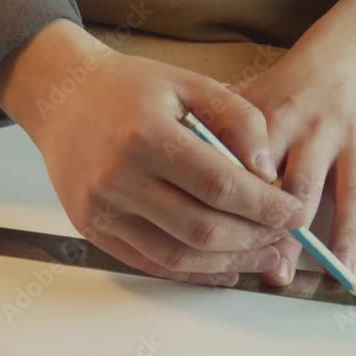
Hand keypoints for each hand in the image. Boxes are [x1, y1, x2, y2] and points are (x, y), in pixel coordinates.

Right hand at [0, 21, 305, 285]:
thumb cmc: (129, 89)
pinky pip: (151, 263)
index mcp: (144, 134)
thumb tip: (268, 175)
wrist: (62, 98)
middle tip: (284, 237)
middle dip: (253, 239)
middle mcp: (116, 177)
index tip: (294, 212)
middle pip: (201, 228)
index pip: (218, 185)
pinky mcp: (92, 230)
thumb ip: (238, 120)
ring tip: (262, 255)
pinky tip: (224, 266)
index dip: (264, 206)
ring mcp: (100, 209)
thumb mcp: (190, 83)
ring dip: (229, 262)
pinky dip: (193, 272)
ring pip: (178, 256)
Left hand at [236, 54, 355, 285]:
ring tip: (338, 271)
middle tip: (283, 271)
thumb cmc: (282, 92)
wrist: (340, 60)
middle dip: (293, 231)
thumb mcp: (245, 100)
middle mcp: (316, 127)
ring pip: (353, 190)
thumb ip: (217, 137)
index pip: (258, 170)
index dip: (248, 209)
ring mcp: (353, 137)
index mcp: (274, 117)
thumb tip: (181, 184)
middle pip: (305, 185)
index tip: (238, 245)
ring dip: (345, 234)